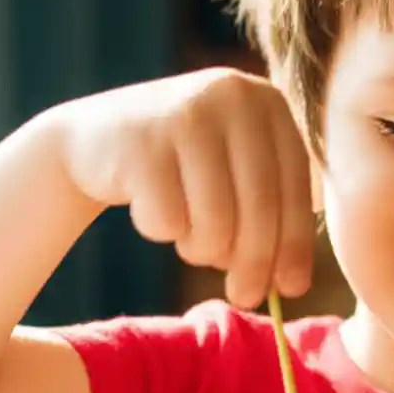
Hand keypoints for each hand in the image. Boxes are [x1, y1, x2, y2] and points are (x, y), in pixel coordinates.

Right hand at [44, 67, 314, 308]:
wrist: (98, 139)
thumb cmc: (184, 169)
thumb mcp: (237, 171)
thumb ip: (273, 212)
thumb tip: (295, 286)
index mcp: (267, 102)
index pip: (295, 186)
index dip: (296, 244)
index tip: (291, 289)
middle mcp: (231, 96)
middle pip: (259, 206)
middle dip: (254, 263)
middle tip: (244, 296)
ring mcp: (184, 114)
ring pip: (216, 220)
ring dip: (203, 249)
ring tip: (190, 238)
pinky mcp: (140, 143)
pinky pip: (168, 221)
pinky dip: (162, 230)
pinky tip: (150, 206)